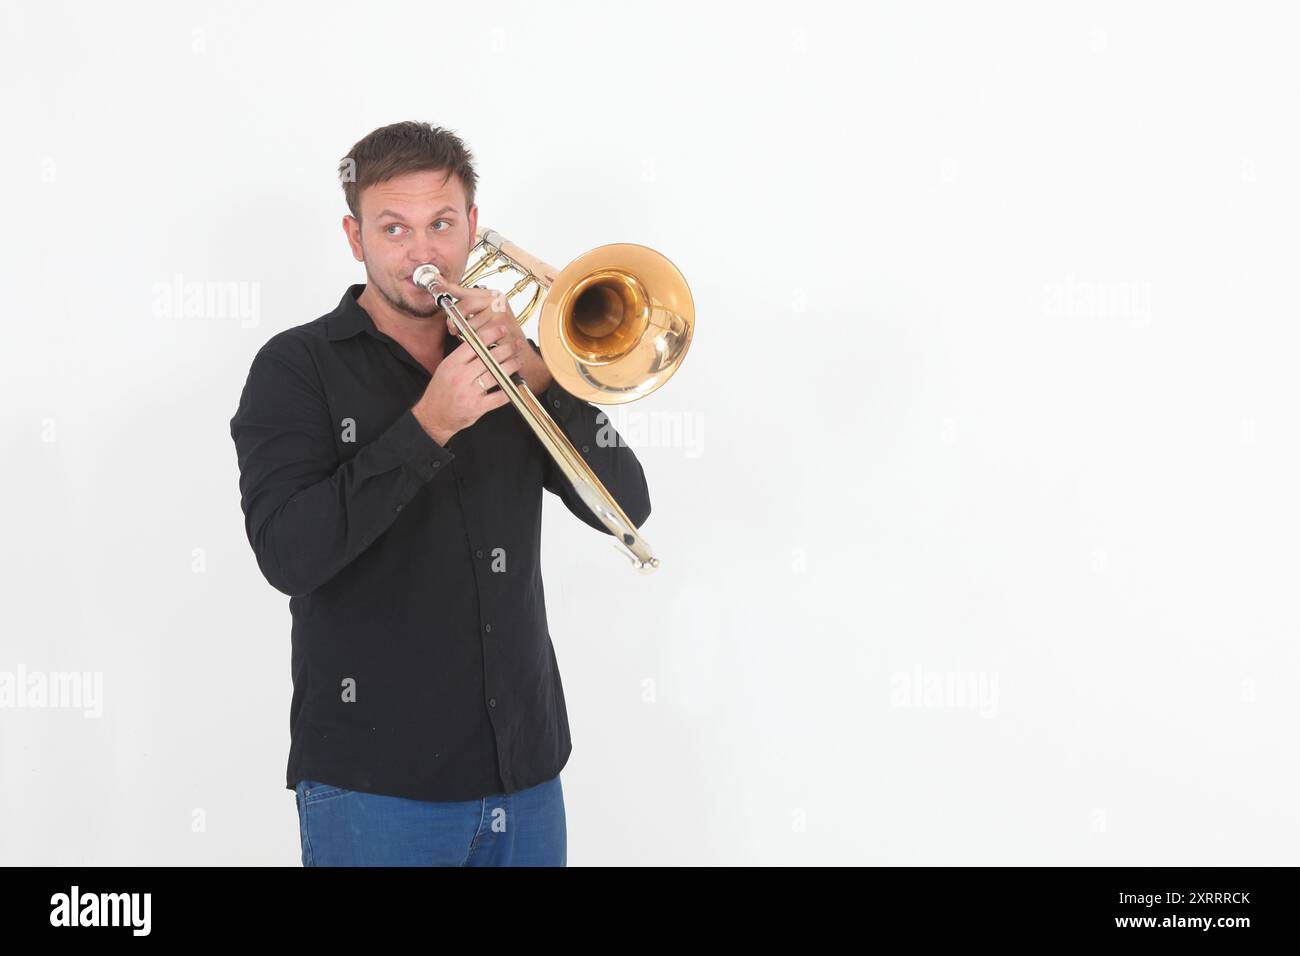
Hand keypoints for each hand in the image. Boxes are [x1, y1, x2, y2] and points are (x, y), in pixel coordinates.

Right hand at [411, 321, 523, 443]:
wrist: (433, 416)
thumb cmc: (440, 390)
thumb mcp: (446, 368)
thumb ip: (463, 356)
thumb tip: (485, 343)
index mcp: (453, 363)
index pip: (475, 343)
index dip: (492, 334)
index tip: (503, 329)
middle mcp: (461, 376)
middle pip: (490, 357)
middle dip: (507, 348)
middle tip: (516, 344)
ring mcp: (470, 392)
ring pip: (497, 373)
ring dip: (512, 365)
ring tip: (519, 360)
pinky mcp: (478, 407)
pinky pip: (499, 396)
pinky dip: (510, 388)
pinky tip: (516, 382)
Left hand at [430, 278, 553, 394]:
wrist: (520, 351)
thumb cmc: (500, 333)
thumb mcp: (484, 313)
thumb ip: (465, 302)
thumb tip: (442, 287)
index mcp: (492, 295)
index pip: (465, 292)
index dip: (450, 294)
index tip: (439, 289)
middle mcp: (498, 301)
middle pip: (466, 306)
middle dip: (455, 319)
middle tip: (453, 329)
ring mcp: (501, 314)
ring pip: (470, 323)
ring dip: (467, 335)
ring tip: (475, 338)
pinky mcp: (501, 328)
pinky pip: (478, 336)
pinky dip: (477, 343)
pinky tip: (484, 344)